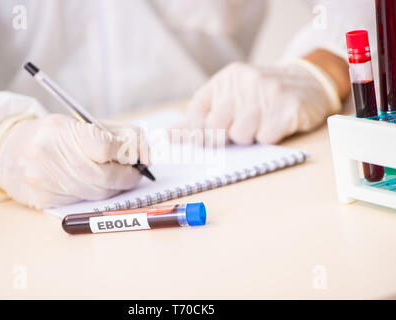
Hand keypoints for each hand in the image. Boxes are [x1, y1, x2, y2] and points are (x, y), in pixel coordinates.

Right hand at [0, 114, 147, 208]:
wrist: (8, 152)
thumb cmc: (51, 135)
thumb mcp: (77, 123)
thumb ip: (112, 133)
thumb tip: (143, 152)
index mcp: (60, 130)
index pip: (106, 146)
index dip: (126, 152)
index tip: (135, 155)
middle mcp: (49, 155)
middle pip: (105, 175)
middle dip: (127, 176)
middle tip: (137, 173)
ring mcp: (45, 180)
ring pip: (97, 191)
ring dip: (116, 187)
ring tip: (121, 179)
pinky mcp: (44, 199)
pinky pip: (83, 200)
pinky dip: (96, 194)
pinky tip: (98, 185)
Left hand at [174, 61, 340, 144]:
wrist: (308, 81)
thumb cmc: (260, 95)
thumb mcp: (230, 97)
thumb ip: (200, 117)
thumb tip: (169, 136)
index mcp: (226, 79)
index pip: (196, 110)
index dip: (195, 132)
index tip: (201, 142)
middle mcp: (245, 81)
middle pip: (216, 126)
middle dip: (224, 137)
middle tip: (237, 131)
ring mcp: (269, 92)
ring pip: (241, 135)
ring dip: (249, 137)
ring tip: (259, 124)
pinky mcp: (289, 107)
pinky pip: (265, 137)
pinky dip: (269, 137)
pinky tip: (275, 124)